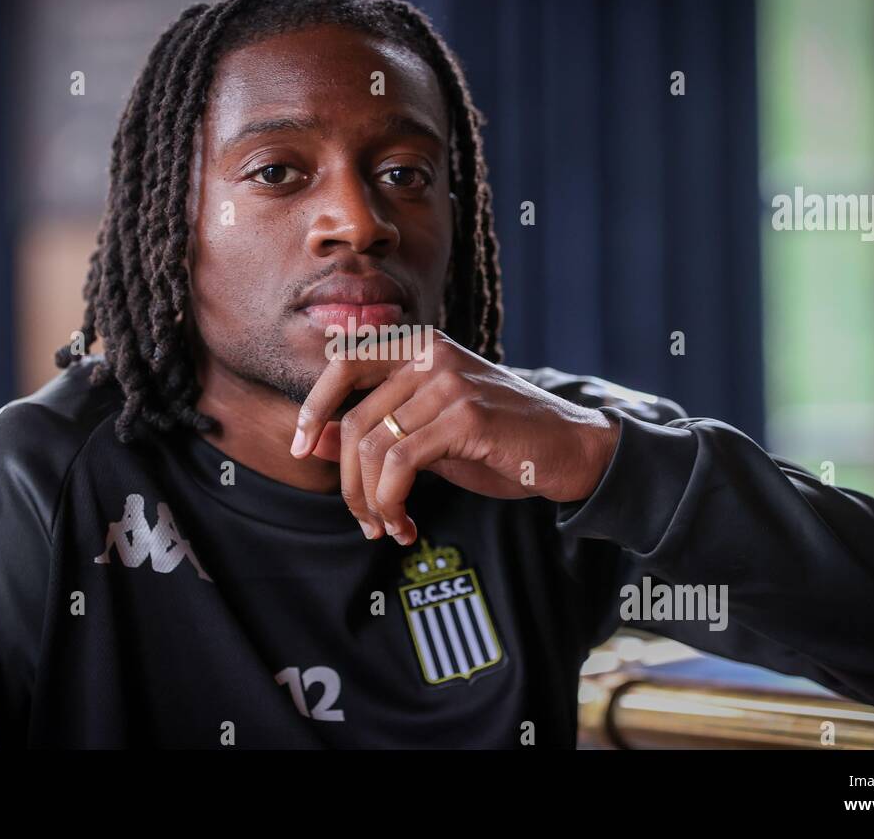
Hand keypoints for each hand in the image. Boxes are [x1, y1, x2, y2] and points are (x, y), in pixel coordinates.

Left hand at [290, 329, 618, 544]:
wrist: (573, 450)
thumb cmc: (501, 442)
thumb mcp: (429, 435)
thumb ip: (374, 431)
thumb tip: (310, 440)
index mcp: (420, 346)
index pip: (344, 362)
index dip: (313, 407)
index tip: (300, 449)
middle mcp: (431, 353)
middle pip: (353, 420)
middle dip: (348, 481)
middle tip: (362, 519)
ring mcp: (449, 381)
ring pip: (373, 446)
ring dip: (371, 500)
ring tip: (388, 527)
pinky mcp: (465, 415)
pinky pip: (400, 463)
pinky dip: (392, 502)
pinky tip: (406, 524)